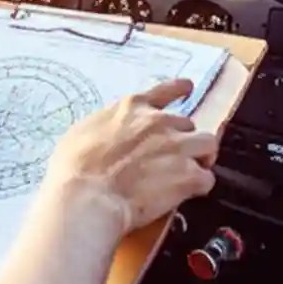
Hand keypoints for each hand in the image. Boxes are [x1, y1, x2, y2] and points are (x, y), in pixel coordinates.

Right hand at [44, 78, 217, 234]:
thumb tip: (110, 135)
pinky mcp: (189, 175)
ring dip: (200, 157)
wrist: (87, 196)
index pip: (164, 90)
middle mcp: (159, 121)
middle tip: (171, 156)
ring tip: (191, 171)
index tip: (187, 87)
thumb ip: (106, 128)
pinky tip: (188, 194)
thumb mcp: (82, 132)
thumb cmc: (74, 167)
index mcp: (132, 108)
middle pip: (187, 123)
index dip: (178, 89)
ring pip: (208, 144)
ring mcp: (178, 147)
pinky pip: (207, 178)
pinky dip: (198, 186)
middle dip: (181, 138)